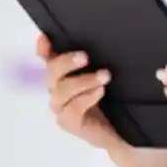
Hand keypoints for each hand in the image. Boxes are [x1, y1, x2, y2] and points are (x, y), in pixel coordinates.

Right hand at [38, 33, 126, 151]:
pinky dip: (85, 98)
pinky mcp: (70, 123)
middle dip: (65, 62)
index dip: (43, 49)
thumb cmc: (115, 98)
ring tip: (104, 76)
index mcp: (66, 74)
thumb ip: (103, 59)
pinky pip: (71, 110)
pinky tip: (100, 92)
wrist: (123, 128)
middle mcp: (59, 90)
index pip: (49, 59)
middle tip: (84, 57)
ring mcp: (62, 108)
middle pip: (51, 72)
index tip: (44, 38)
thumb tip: (107, 39)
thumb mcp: (109, 75)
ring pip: (60, 91)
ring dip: (83, 81)